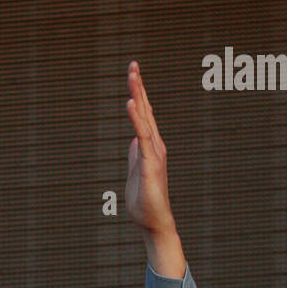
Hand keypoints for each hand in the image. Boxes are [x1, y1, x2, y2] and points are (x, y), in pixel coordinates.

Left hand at [123, 60, 173, 236]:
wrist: (154, 223)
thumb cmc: (145, 203)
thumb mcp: (135, 172)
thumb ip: (134, 155)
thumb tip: (133, 140)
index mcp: (151, 147)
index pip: (144, 116)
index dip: (138, 95)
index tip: (133, 74)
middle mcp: (155, 145)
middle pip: (146, 110)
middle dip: (139, 87)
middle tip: (132, 64)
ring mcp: (154, 152)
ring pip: (145, 118)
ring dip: (138, 95)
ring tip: (132, 74)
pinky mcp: (150, 162)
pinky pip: (142, 135)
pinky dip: (136, 119)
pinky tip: (130, 103)